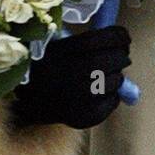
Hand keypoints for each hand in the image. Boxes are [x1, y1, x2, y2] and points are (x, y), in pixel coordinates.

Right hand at [10, 25, 131, 130]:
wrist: (30, 103)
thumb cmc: (50, 68)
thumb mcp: (57, 48)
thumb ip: (84, 42)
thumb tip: (119, 37)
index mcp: (55, 55)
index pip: (91, 42)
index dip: (115, 36)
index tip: (124, 36)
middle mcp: (62, 78)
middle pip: (103, 63)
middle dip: (120, 56)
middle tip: (123, 54)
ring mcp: (72, 101)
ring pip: (110, 83)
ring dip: (117, 75)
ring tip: (112, 73)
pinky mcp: (82, 118)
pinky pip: (110, 103)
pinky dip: (114, 94)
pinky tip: (105, 91)